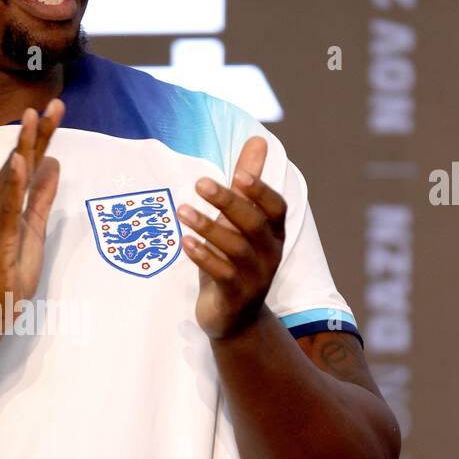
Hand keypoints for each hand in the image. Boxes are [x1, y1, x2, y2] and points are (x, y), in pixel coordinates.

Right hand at [0, 99, 62, 350]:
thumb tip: (53, 163)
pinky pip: (6, 210)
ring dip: (23, 149)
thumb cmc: (6, 277)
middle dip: (36, 133)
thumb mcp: (33, 230)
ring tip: (34, 120)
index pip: (25, 163)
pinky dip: (12, 185)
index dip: (42, 137)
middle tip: (53, 104)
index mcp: (0, 202)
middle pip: (18, 163)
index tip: (56, 108)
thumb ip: (41, 198)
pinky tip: (19, 164)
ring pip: (10, 179)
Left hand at [177, 135, 286, 340]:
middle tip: (200, 183)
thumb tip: (257, 140)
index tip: (239, 173)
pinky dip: (203, 256)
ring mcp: (255, 276)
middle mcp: (270, 253)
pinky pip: (222, 274)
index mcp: (273, 233)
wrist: (234, 318)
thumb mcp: (239, 221)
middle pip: (253, 224)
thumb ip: (246, 183)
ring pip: (235, 248)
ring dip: (208, 227)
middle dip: (228, 202)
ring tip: (182, 210)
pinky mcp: (236, 295)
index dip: (260, 191)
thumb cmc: (235, 260)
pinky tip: (185, 242)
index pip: (276, 207)